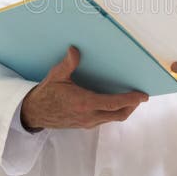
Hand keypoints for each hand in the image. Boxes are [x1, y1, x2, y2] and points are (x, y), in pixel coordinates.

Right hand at [20, 46, 148, 129]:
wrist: (34, 113)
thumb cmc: (46, 94)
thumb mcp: (56, 76)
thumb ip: (68, 64)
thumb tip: (74, 50)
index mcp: (84, 103)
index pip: (114, 103)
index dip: (131, 100)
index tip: (143, 96)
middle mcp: (88, 116)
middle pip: (119, 115)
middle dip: (132, 106)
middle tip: (140, 97)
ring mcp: (87, 123)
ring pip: (112, 119)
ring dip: (123, 110)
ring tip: (130, 99)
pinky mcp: (84, 125)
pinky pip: (104, 120)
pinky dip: (113, 112)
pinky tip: (113, 104)